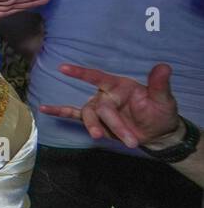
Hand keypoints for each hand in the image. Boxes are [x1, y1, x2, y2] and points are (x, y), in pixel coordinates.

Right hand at [39, 63, 180, 149]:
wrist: (157, 132)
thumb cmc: (160, 112)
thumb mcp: (163, 99)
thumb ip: (160, 84)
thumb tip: (164, 67)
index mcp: (120, 86)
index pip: (98, 77)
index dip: (81, 73)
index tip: (63, 68)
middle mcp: (106, 95)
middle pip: (99, 107)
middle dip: (112, 124)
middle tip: (129, 141)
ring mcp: (99, 108)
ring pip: (89, 116)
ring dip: (94, 127)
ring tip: (101, 138)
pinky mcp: (96, 120)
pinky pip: (74, 115)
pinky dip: (59, 112)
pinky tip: (44, 109)